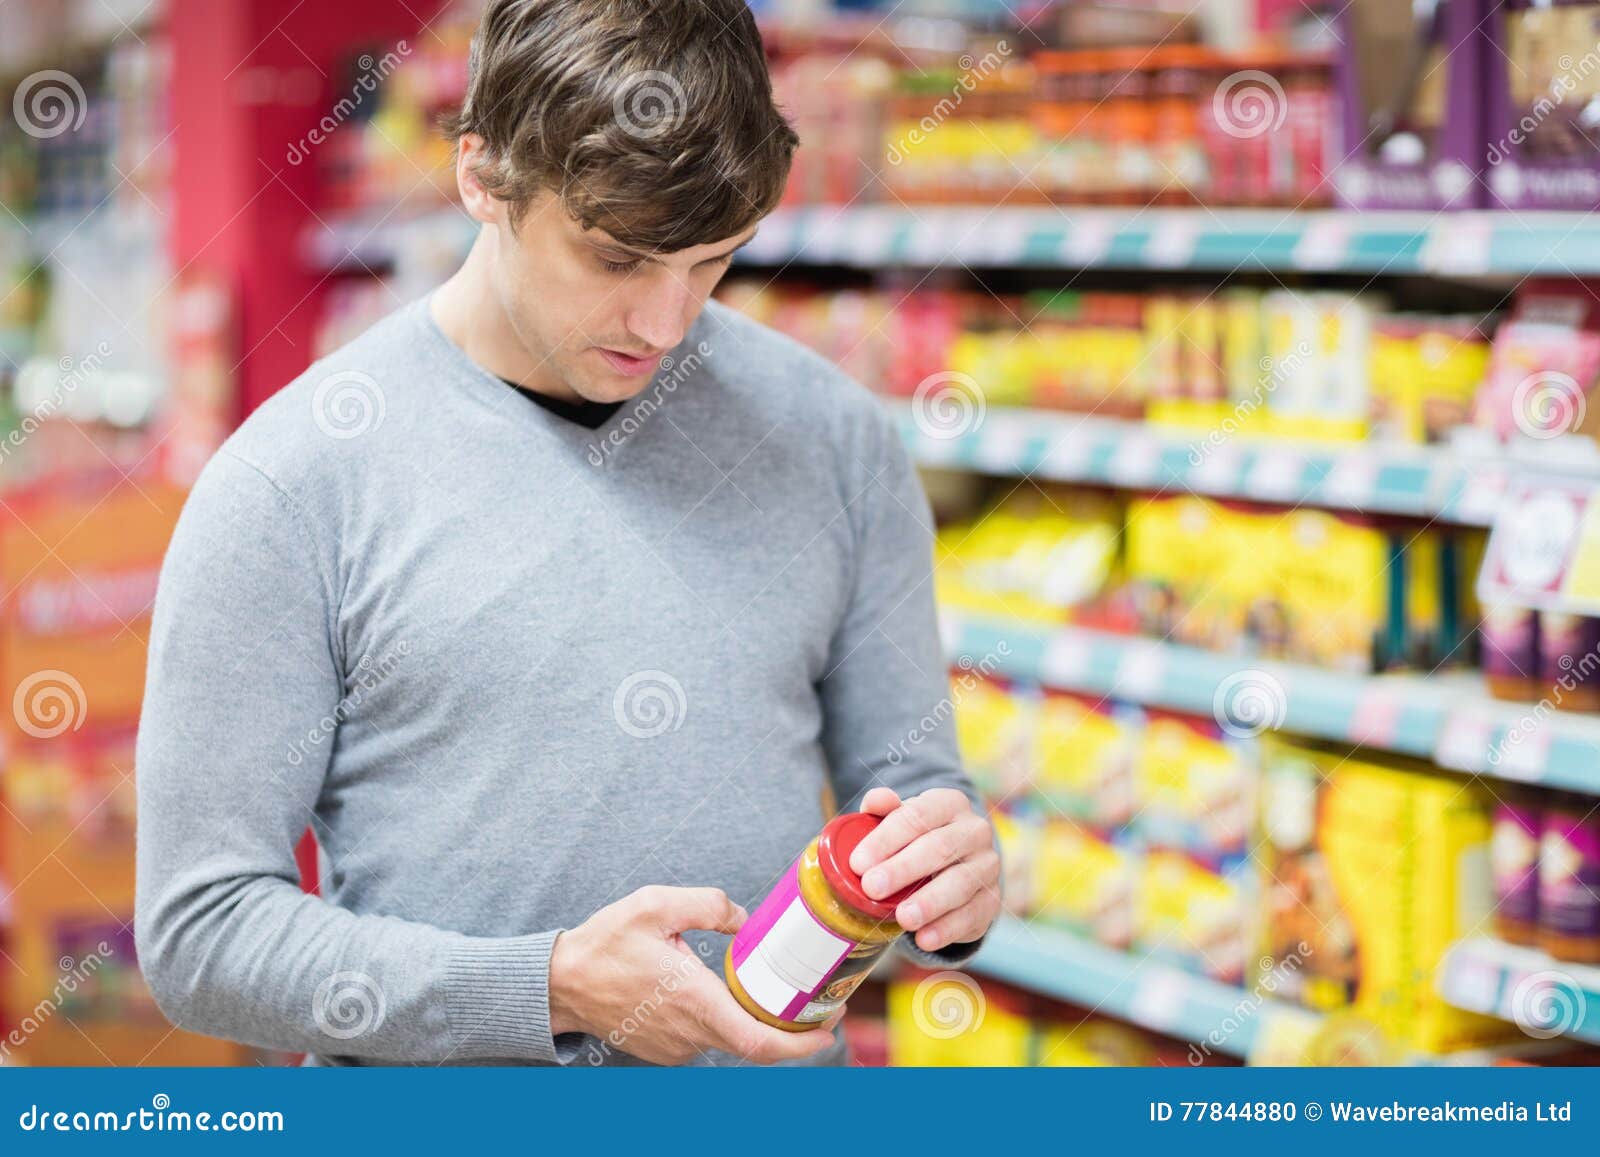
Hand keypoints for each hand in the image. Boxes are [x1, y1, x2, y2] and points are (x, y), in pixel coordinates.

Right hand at [548, 884, 843, 1065]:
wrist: (561, 983)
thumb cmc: (605, 944)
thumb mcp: (657, 904)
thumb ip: (709, 904)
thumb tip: (745, 919)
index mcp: (695, 1002)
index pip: (759, 1042)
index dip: (801, 1042)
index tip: (830, 1025)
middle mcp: (690, 1033)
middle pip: (754, 1042)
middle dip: (790, 1026)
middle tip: (817, 999)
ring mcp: (677, 1047)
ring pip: (730, 1038)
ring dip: (754, 1019)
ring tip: (775, 990)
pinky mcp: (665, 1049)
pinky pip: (707, 1037)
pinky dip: (727, 1020)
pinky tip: (731, 995)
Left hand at [849, 787, 999, 952]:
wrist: (955, 862)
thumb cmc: (917, 838)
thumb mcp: (898, 820)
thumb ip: (882, 809)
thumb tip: (874, 801)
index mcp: (949, 803)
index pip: (918, 815)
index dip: (887, 838)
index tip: (858, 863)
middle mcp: (975, 831)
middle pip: (940, 848)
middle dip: (903, 869)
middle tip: (871, 888)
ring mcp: (988, 866)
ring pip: (961, 883)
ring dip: (929, 902)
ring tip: (902, 918)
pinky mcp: (991, 900)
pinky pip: (973, 915)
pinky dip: (947, 929)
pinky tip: (924, 938)